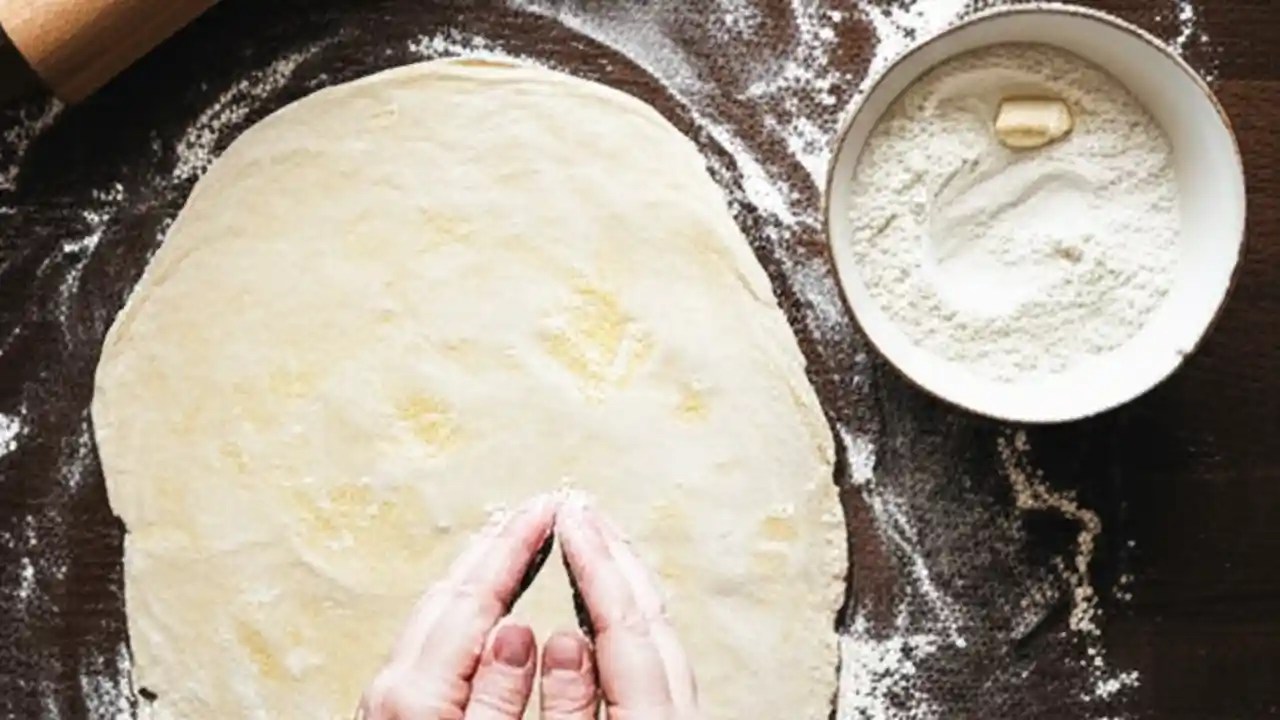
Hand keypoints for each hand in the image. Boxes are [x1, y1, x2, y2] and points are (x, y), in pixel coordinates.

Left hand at [359, 495, 555, 719]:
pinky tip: (475, 608)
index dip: (515, 546)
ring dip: (477, 572)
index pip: (476, 596)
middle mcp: (395, 685)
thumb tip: (518, 631)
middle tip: (534, 513)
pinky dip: (461, 605)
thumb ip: (498, 696)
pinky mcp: (390, 710)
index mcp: (417, 692)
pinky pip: (431, 634)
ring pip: (438, 611)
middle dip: (497, 547)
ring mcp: (387, 696)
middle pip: (452, 592)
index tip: (546, 509)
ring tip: (509, 545)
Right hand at [556, 498, 700, 719]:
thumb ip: (569, 709)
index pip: (623, 621)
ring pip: (662, 631)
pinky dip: (635, 615)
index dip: (592, 560)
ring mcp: (688, 716)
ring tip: (597, 543)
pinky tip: (614, 610)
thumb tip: (560, 640)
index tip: (567, 515)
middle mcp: (682, 712)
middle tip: (580, 510)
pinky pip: (662, 651)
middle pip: (652, 614)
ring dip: (626, 580)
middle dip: (613, 555)